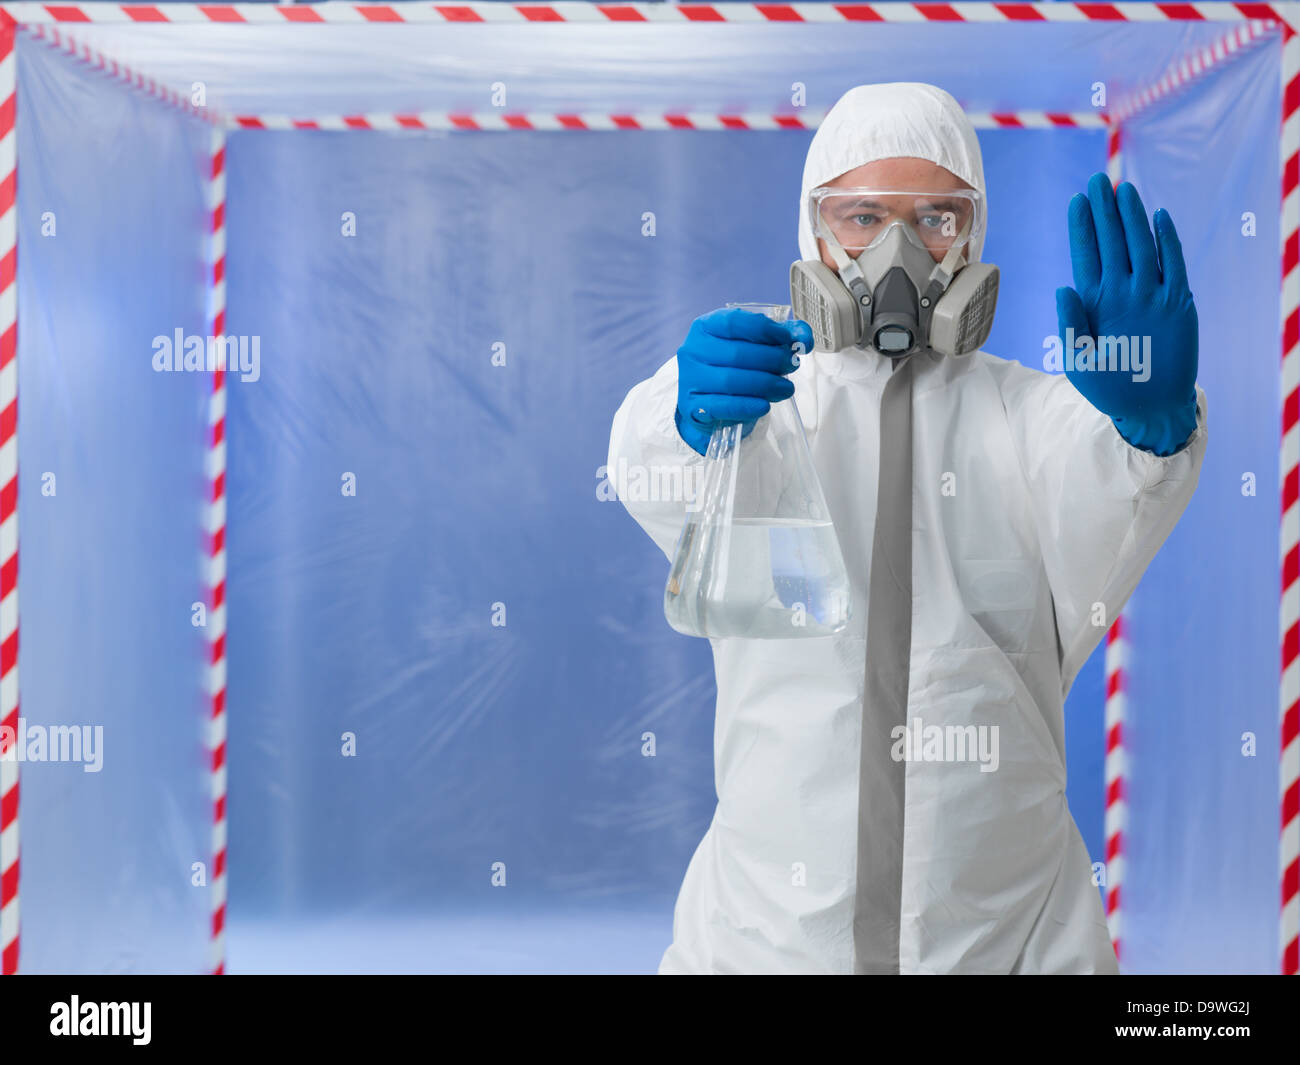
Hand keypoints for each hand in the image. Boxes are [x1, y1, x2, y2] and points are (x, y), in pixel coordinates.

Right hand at [674, 307, 810, 456]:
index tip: (788, 339)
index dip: (765, 330)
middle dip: (772, 359)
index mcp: (705, 327)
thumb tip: (804, 337)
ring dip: (765, 384)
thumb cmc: (733, 369)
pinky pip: (722, 406)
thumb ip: (782, 337)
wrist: (709, 404)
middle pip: (737, 353)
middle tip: (792, 365)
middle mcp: (693, 350)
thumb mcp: (754, 346)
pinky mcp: (692, 406)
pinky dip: (747, 406)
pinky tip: (765, 405)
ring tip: (786, 388)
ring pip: (730, 381)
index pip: (734, 322)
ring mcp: (690, 379)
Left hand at [1055, 173, 1198, 455]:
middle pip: (1111, 242)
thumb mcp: (1079, 359)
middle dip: (1105, 211)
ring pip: (1140, 246)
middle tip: (1098, 180)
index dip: (1082, 226)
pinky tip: (1159, 218)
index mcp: (1093, 302)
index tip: (1077, 199)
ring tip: (1123, 189)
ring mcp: (1149, 294)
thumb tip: (1063, 286)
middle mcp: (1121, 291)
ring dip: (1132, 218)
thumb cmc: (1109, 386)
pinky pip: (1172, 266)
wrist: (1148, 406)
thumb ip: (1070, 323)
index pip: (1085, 255)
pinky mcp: (1177, 302)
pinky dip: (1166, 242)